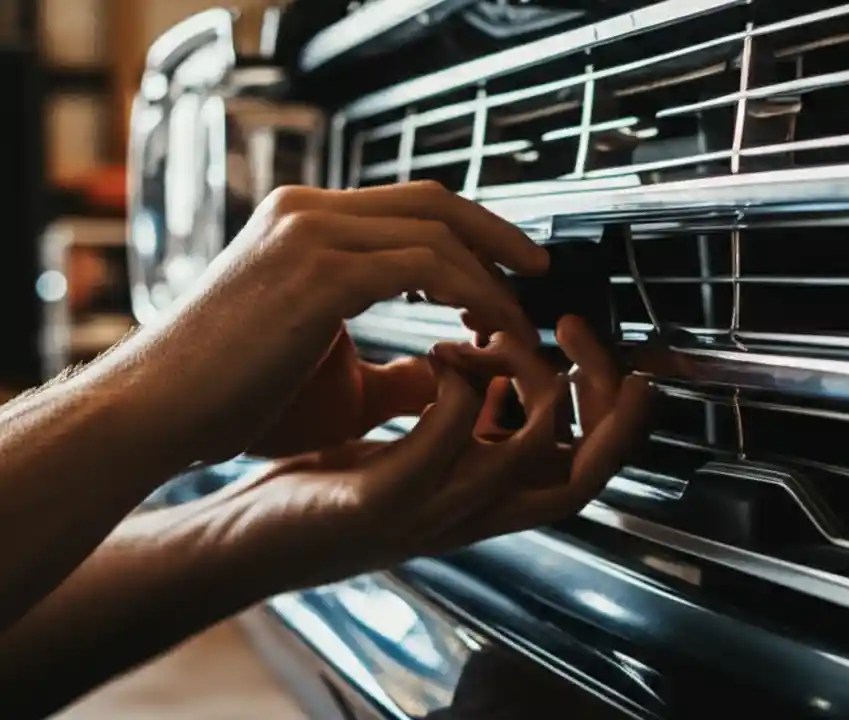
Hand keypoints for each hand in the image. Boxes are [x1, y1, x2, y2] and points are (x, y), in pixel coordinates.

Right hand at [92, 181, 547, 464]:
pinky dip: (472, 296)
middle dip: (497, 236)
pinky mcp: (320, 269)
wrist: (153, 413)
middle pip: (435, 201)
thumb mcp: (332, 375)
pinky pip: (427, 265)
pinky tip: (488, 333)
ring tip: (517, 326)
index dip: (470, 233)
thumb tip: (443, 376)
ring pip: (438, 231)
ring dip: (492, 279)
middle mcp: (308, 212)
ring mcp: (312, 233)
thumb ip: (392, 369)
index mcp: (303, 223)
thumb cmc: (232, 401)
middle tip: (538, 272)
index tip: (509, 268)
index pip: (409, 206)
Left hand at [208, 317, 650, 584]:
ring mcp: (432, 512)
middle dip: (605, 393)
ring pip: (534, 451)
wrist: (237, 542)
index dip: (616, 406)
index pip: (590, 461)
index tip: (591, 343)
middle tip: (574, 330)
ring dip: (527, 374)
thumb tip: (477, 359)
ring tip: (491, 332)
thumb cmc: (318, 496)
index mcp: (485, 497)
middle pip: (592, 470)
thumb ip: (451, 416)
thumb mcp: (404, 450)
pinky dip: (457, 383)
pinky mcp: (381, 501)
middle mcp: (473, 512)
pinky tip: (433, 358)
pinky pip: (449, 435)